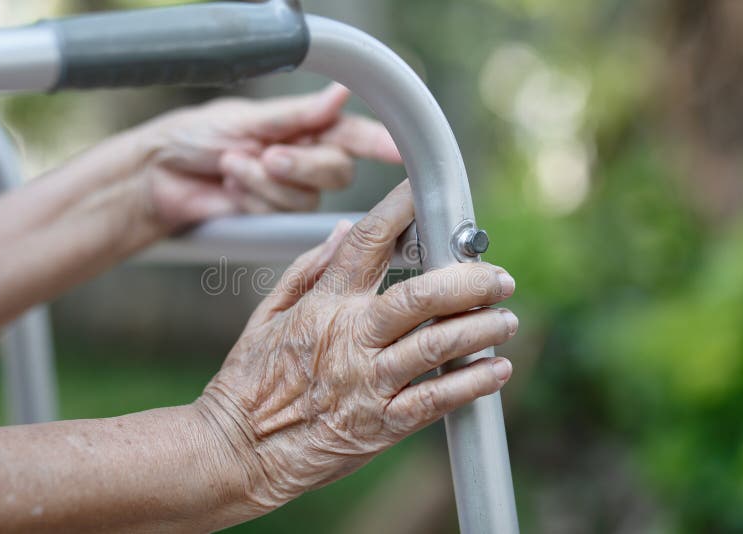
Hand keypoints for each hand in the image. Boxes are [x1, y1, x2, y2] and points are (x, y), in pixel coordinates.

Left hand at [135, 84, 400, 229]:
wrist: (159, 177)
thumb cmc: (195, 137)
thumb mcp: (246, 118)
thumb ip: (296, 116)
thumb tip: (339, 95)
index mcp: (303, 126)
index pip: (352, 133)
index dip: (379, 141)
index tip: (399, 148)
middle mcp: (304, 159)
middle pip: (336, 171)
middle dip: (300, 164)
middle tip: (266, 154)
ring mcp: (290, 191)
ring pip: (307, 197)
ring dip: (265, 183)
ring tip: (232, 167)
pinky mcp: (272, 219)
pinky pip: (281, 216)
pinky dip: (253, 201)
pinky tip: (230, 190)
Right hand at [195, 181, 517, 518]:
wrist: (236, 451)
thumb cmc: (249, 381)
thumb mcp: (267, 313)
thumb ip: (308, 269)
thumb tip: (343, 231)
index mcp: (324, 304)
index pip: (368, 241)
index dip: (402, 209)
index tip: (427, 191)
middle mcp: (350, 337)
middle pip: (421, 296)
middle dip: (468, 281)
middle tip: (498, 277)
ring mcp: (367, 382)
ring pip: (436, 345)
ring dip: (481, 328)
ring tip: (506, 318)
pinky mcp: (379, 425)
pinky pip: (435, 400)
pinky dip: (472, 383)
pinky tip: (497, 369)